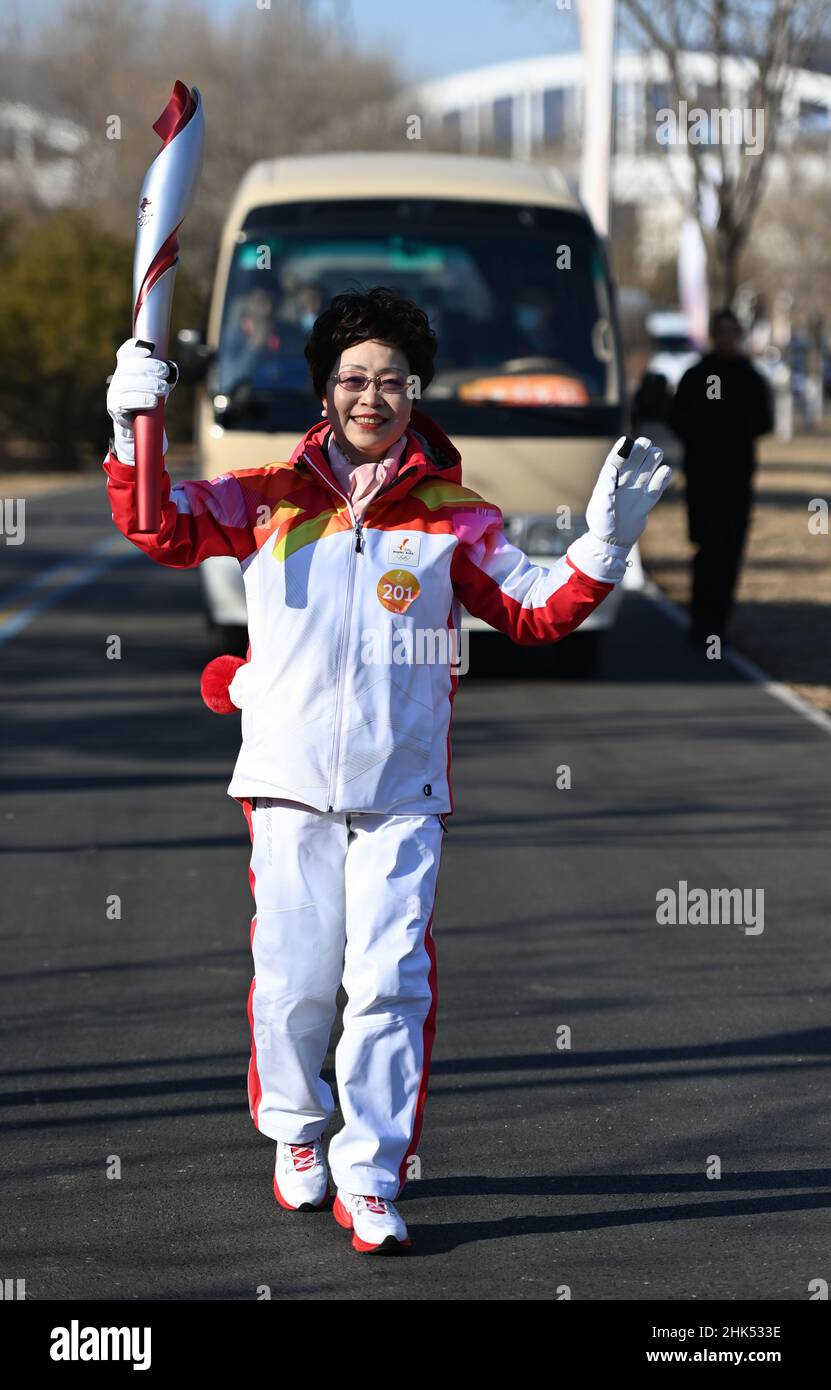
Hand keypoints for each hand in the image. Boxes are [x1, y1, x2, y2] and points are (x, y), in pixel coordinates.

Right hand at [106, 337, 177, 462]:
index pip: (125, 353)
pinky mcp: (116, 409)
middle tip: (164, 372)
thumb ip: (163, 376)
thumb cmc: (149, 403)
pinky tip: (153, 401)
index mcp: (126, 369)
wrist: (139, 428)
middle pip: (129, 367)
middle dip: (149, 367)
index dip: (135, 348)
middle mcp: (117, 379)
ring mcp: (114, 394)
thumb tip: (172, 370)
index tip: (150, 349)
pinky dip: (143, 400)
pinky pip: (127, 402)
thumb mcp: (158, 386)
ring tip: (163, 389)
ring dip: (148, 384)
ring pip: (128, 383)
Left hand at [585, 436, 671, 549]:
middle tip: (646, 442)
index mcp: (607, 483)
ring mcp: (634, 495)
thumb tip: (611, 468)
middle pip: (632, 464)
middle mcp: (622, 487)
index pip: (615, 462)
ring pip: (645, 474)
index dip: (621, 450)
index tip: (626, 440)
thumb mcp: (600, 506)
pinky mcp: (644, 505)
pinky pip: (654, 490)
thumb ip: (606, 487)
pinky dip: (661, 480)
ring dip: (651, 462)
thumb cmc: (601, 525)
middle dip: (639, 452)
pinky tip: (666, 469)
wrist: (611, 544)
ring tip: (657, 452)